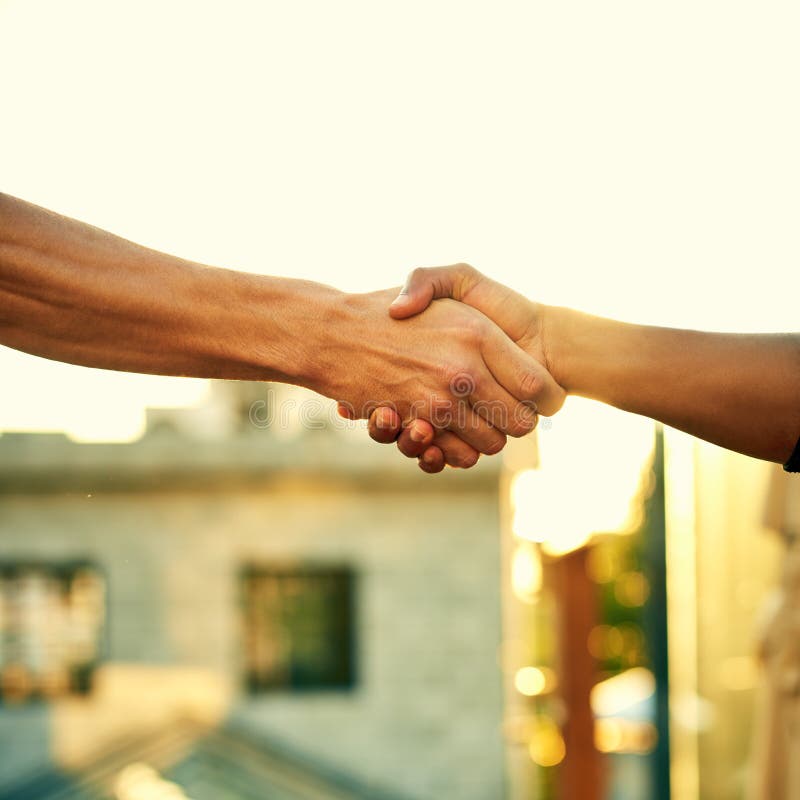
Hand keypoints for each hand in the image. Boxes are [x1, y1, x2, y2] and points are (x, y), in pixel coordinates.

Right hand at [361, 265, 565, 471]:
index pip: (539, 387)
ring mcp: (438, 400)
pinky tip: (444, 433)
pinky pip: (454, 455)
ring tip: (473, 419)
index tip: (539, 397)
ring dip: (485, 439)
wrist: (329, 333)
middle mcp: (464, 370)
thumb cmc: (390, 305)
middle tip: (504, 408)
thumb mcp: (445, 282)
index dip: (546, 398)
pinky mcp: (413, 422)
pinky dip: (454, 452)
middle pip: (521, 424)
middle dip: (518, 422)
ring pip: (490, 445)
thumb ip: (491, 306)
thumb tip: (521, 348)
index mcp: (479, 334)